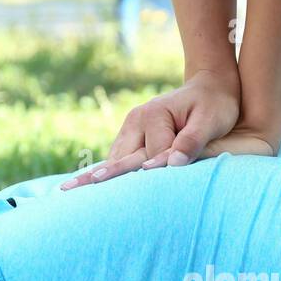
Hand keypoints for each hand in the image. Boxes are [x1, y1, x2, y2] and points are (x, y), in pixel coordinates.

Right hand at [62, 69, 239, 189]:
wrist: (211, 86)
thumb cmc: (215, 105)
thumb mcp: (211, 121)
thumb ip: (192, 142)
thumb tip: (170, 164)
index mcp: (153, 116)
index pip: (151, 158)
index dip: (158, 175)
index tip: (152, 193)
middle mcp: (136, 121)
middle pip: (120, 160)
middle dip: (95, 178)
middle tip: (66, 192)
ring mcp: (132, 128)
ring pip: (115, 159)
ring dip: (94, 176)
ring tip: (67, 191)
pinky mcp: (133, 136)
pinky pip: (118, 157)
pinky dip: (106, 171)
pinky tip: (86, 183)